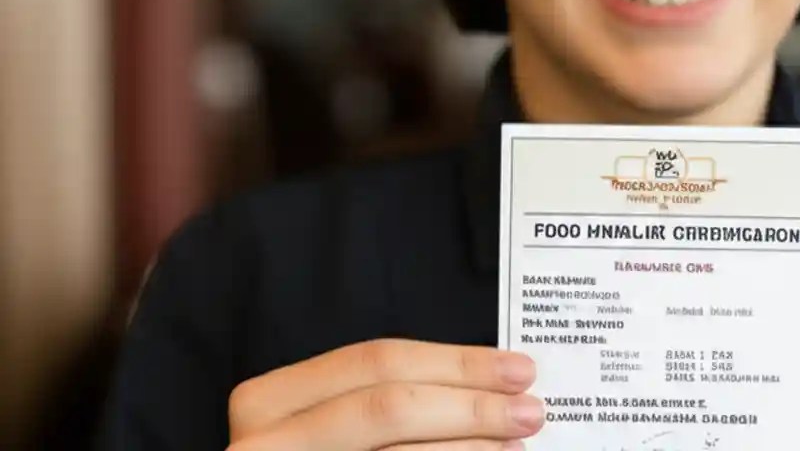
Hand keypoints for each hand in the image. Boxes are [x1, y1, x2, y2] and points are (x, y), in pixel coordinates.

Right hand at [227, 339, 542, 449]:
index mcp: (270, 400)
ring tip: (518, 444)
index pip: (375, 360)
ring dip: (470, 447)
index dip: (455, 363)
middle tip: (531, 410)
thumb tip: (492, 387)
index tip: (518, 369)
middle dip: (470, 404)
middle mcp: (264, 442)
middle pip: (388, 405)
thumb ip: (392, 403)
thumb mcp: (337, 428)